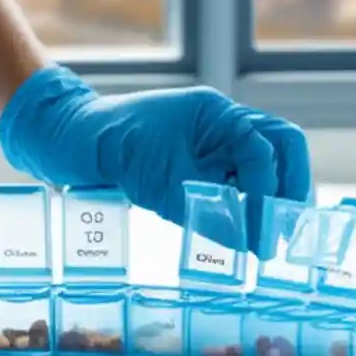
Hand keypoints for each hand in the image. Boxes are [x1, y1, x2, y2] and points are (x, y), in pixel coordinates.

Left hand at [0, 66, 310, 257]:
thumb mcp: (152, 182)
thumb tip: (245, 242)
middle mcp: (220, 123)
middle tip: (286, 232)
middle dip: (290, 187)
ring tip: (270, 237)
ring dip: (273, 196)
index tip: (263, 232)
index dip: (267, 192)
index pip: (262, 149)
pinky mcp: (199, 163)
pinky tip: (244, 232)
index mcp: (212, 112)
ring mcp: (211, 141)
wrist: (65, 138)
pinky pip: (237, 180)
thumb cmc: (102, 144)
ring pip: (265, 163)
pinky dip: (247, 203)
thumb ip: (200, 209)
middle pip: (282, 145)